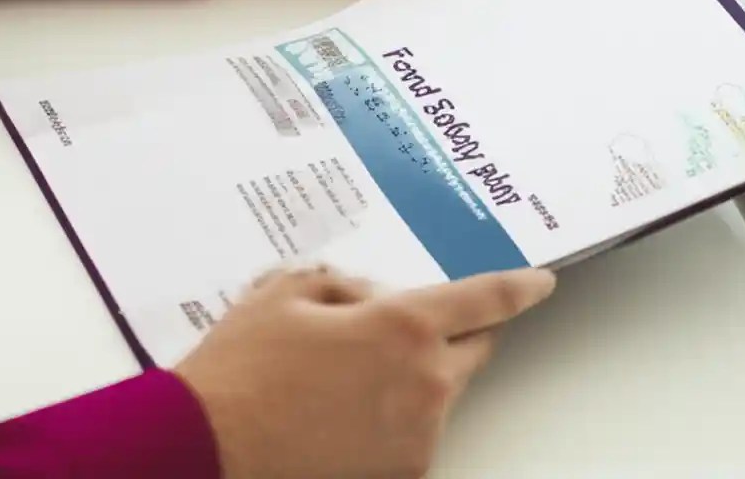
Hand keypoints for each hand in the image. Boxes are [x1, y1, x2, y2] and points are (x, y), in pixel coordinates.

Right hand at [174, 265, 555, 478]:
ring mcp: (417, 433)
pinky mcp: (401, 471)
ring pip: (441, 392)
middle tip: (407, 330)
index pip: (488, 298)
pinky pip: (416, 431)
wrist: (204, 451)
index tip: (540, 284)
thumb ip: (341, 285)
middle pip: (473, 349)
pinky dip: (396, 416)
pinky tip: (344, 410)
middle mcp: (426, 381)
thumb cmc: (241, 372)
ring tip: (347, 377)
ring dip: (417, 376)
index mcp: (405, 326)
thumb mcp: (285, 294)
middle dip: (454, 333)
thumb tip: (365, 297)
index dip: (520, 287)